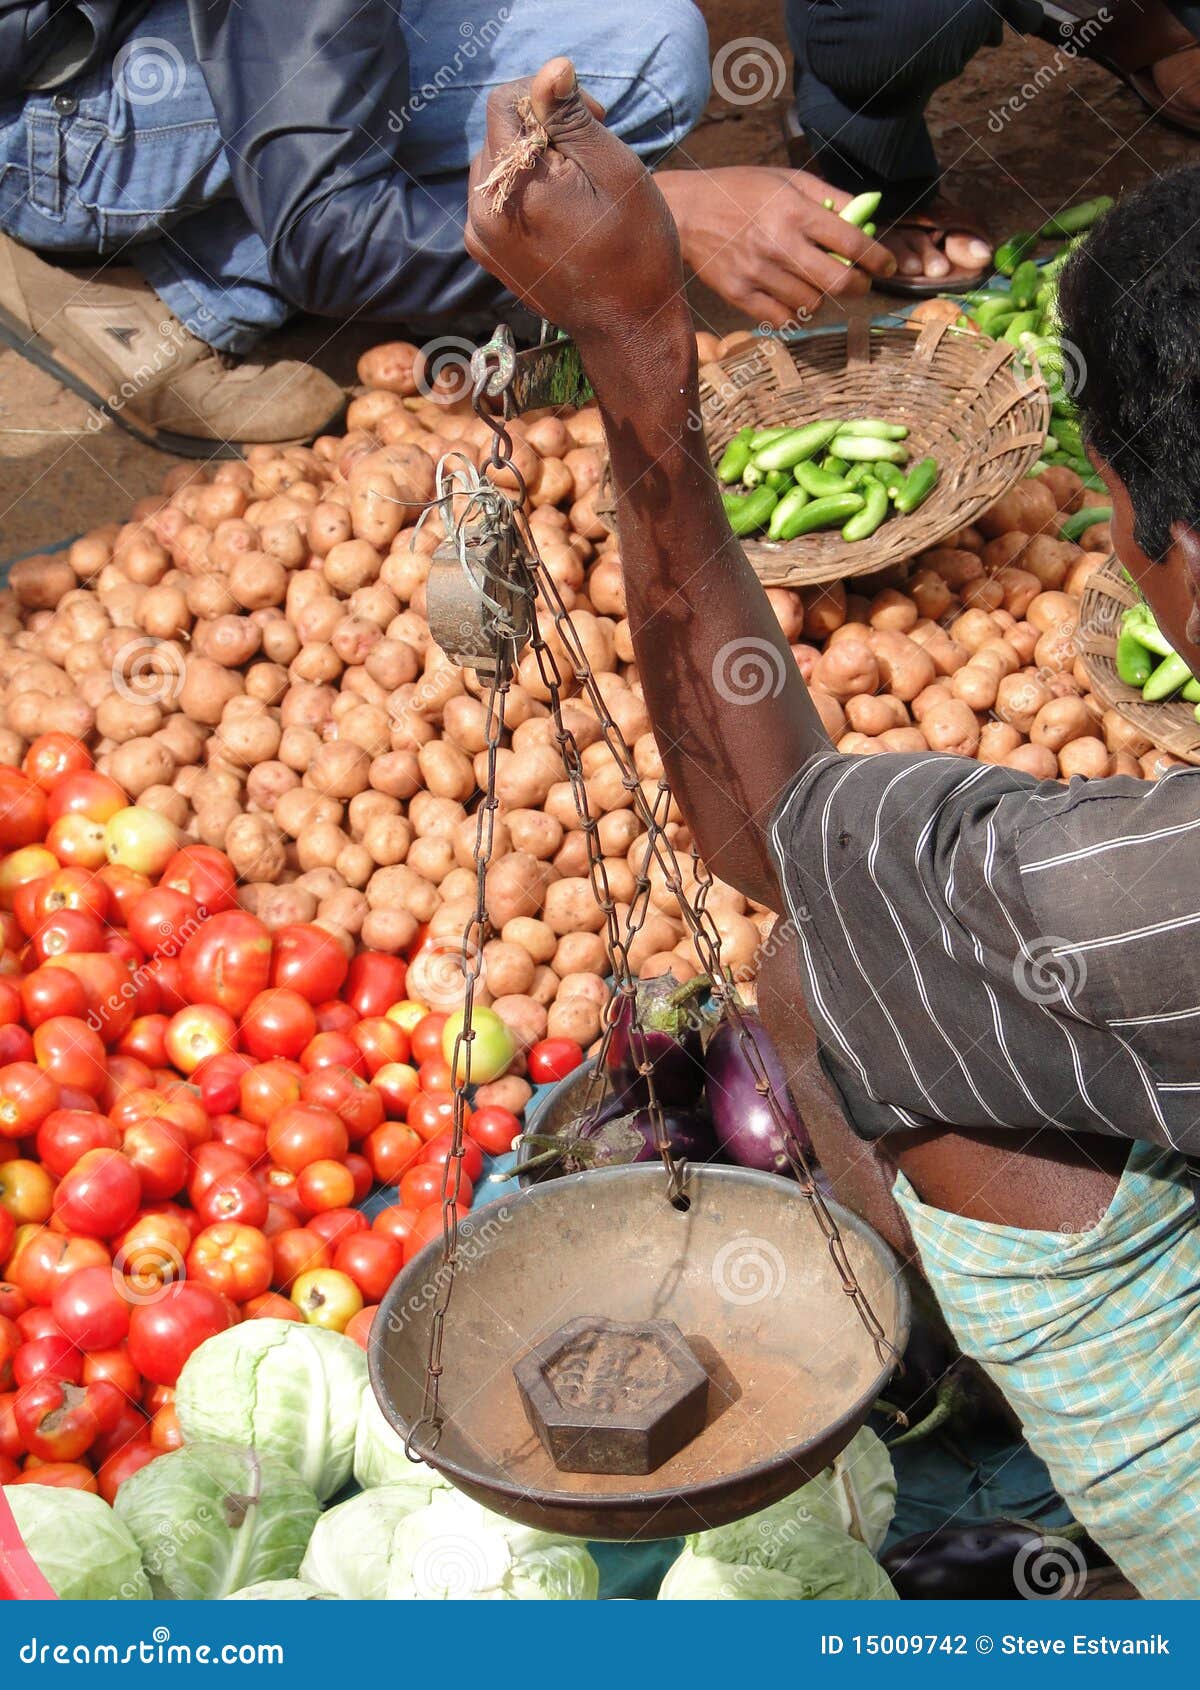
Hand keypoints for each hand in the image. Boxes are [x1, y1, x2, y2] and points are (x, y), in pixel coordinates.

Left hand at [466, 57, 685, 348]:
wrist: (628, 327)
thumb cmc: (634, 250)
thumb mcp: (612, 169)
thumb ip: (570, 117)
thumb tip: (549, 70)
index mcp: (511, 189)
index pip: (505, 102)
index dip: (551, 99)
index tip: (594, 120)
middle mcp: (481, 213)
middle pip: (499, 132)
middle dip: (543, 131)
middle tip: (592, 160)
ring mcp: (480, 237)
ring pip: (497, 163)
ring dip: (535, 160)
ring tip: (579, 191)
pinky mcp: (487, 252)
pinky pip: (497, 197)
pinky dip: (527, 190)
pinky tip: (562, 213)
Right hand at [655, 166, 896, 326]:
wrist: (687, 210)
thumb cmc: (742, 190)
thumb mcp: (787, 179)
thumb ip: (828, 197)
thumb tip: (866, 216)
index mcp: (795, 211)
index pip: (852, 242)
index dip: (879, 259)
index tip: (889, 267)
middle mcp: (779, 244)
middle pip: (837, 281)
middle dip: (859, 286)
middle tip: (861, 282)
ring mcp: (758, 273)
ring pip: (812, 304)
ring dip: (823, 298)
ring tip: (818, 284)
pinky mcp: (740, 294)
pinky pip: (782, 319)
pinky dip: (795, 313)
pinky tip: (794, 298)